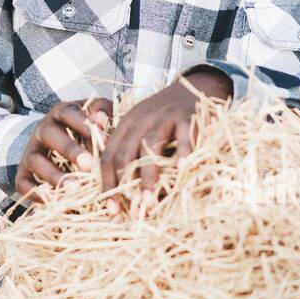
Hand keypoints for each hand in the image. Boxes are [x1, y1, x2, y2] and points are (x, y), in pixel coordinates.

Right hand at [14, 98, 113, 203]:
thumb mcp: (93, 115)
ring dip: (53, 175)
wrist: (56, 143)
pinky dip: (34, 193)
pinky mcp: (23, 172)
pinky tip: (54, 201)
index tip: (102, 136)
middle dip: (69, 150)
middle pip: (49, 135)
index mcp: (60, 114)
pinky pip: (22, 182)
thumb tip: (102, 119)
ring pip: (35, 160)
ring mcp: (30, 151)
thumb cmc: (84, 130)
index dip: (83, 123)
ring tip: (75, 189)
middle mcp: (42, 130)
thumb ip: (101, 111)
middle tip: (88, 165)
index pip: (68, 113)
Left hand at [100, 68, 232, 214]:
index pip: (109, 155)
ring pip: (150, 146)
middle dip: (125, 185)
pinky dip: (183, 152)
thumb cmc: (164, 118)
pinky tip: (182, 170)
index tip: (111, 209)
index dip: (107, 183)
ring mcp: (164, 117)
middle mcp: (140, 120)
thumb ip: (131, 153)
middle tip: (132, 211)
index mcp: (125, 125)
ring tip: (149, 200)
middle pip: (125, 153)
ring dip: (148, 176)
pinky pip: (183, 135)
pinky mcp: (187, 116)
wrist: (192, 87)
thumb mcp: (141, 128)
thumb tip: (122, 195)